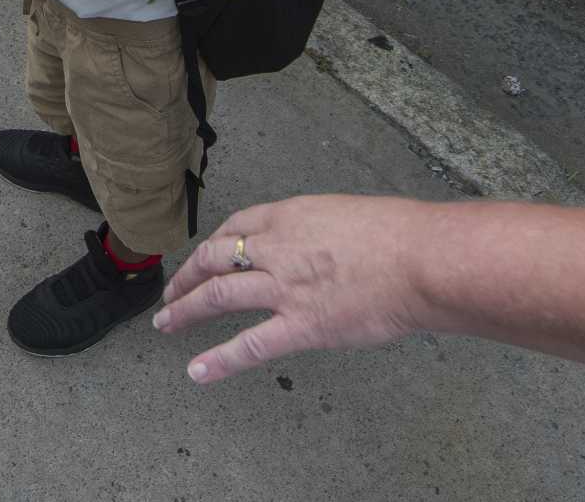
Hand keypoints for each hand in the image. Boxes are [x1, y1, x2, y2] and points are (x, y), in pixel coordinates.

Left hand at [152, 195, 432, 383]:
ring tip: (166, 324)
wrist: (418, 260)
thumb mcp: (345, 214)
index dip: (212, 242)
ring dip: (186, 310)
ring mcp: (285, 287)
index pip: (236, 226)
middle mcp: (277, 247)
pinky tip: (197, 371)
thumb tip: (312, 245)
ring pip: (218, 295)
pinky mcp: (301, 326)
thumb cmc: (396, 235)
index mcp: (289, 216)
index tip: (202, 255)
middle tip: (171, 291)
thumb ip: (317, 229)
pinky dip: (219, 360)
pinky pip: (250, 345)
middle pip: (215, 257)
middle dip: (187, 275)